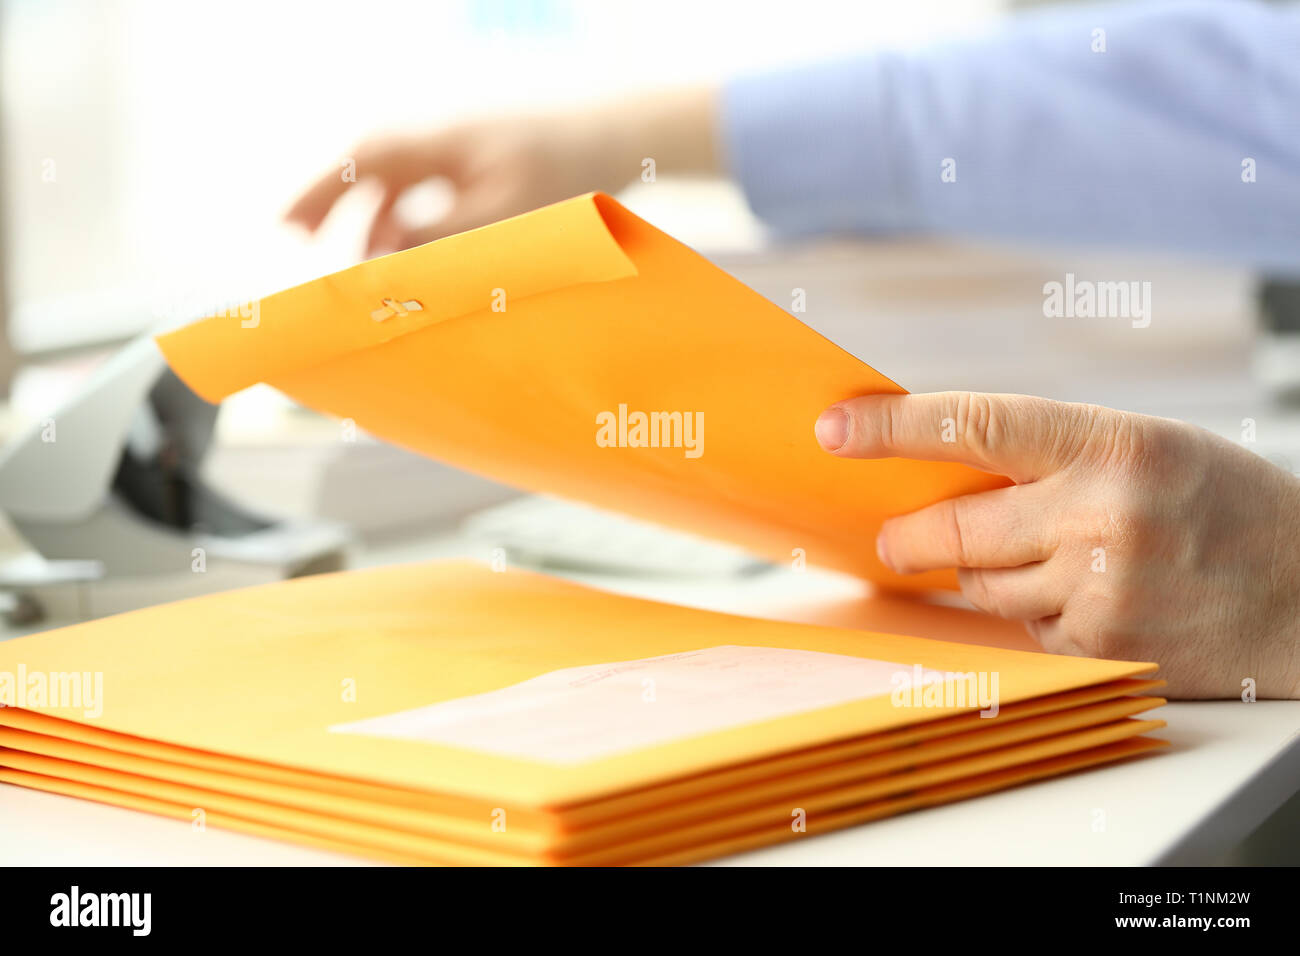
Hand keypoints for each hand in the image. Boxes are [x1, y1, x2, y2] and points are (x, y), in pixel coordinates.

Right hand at [285, 88, 720, 256]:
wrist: (614, 136)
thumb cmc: (562, 170)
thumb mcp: (501, 212)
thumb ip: (443, 237)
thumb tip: (388, 263)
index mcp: (437, 145)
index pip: (360, 163)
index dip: (318, 193)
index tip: (285, 224)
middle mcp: (440, 143)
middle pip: (370, 172)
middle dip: (335, 207)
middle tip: (305, 244)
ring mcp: (459, 153)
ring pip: (399, 186)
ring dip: (377, 222)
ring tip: (366, 265)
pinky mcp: (480, 168)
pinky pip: (428, 193)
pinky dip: (412, 221)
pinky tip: (415, 251)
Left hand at [814, 392, 1299, 698]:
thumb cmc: (1221, 505)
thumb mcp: (1146, 447)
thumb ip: (1050, 456)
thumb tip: (939, 470)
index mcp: (1113, 444)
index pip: (976, 424)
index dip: (892, 428)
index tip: (833, 430)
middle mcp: (1101, 517)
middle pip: (956, 526)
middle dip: (909, 537)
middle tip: (890, 538)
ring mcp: (1101, 590)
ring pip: (984, 584)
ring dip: (988, 573)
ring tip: (1053, 557)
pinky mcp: (1102, 649)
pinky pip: (1026, 627)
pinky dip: (1036, 612)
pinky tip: (1091, 596)